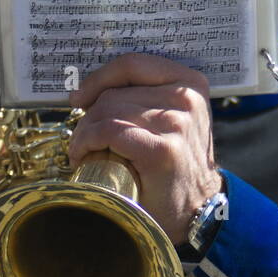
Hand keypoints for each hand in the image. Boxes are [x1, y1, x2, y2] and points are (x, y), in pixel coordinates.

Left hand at [68, 54, 220, 244]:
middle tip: (83, 140)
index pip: (133, 64)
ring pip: (106, 110)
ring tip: (84, 152)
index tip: (80, 98)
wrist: (197, 212)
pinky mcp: (162, 150)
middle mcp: (186, 100)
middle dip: (89, 116)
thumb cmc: (175, 167)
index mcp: (190, 84)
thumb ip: (145, 97)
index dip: (99, 78)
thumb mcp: (171, 120)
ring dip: (85, 133)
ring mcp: (176, 124)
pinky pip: (108, 131)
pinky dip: (87, 142)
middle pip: (114, 93)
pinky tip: (84, 156)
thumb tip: (90, 89)